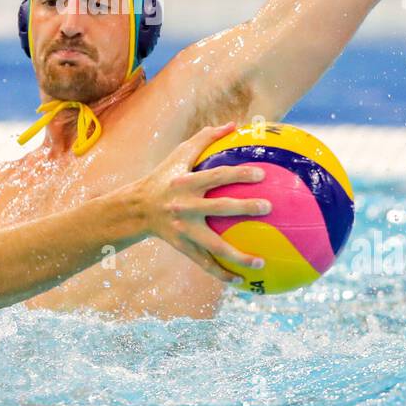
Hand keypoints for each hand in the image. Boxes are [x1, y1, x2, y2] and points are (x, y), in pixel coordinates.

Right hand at [130, 121, 269, 284]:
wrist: (137, 208)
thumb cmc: (164, 176)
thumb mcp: (179, 154)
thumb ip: (206, 138)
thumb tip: (235, 124)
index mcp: (186, 183)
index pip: (215, 176)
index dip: (238, 174)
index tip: (262, 175)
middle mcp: (185, 207)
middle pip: (218, 208)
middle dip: (244, 208)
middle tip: (269, 208)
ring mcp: (184, 230)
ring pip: (214, 246)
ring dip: (238, 256)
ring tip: (262, 264)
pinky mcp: (183, 247)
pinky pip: (205, 264)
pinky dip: (223, 275)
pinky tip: (243, 282)